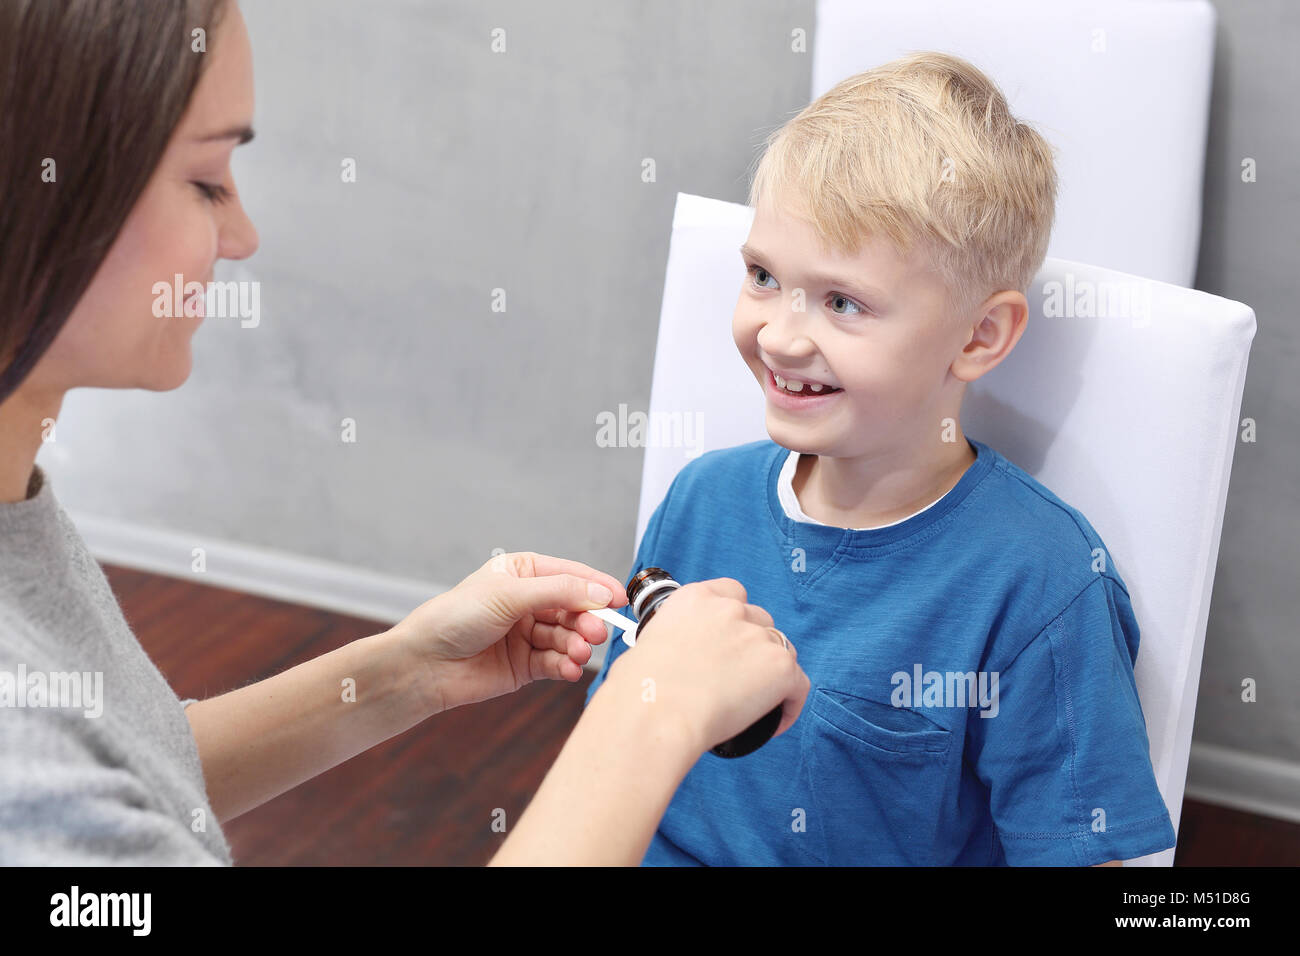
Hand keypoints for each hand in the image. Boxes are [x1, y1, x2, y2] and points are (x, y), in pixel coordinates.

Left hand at [391, 551, 627, 713]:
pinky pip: (556, 662)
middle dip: (587, 621)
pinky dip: (566, 665)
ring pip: (568, 637)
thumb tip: (603, 592)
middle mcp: (529, 601)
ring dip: (577, 646)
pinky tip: (570, 669)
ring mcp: (528, 634)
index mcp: (524, 573)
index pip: (571, 575)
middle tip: (595, 634)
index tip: (621, 600)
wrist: (424, 663)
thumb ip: (560, 592)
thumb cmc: (455, 618)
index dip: (597, 587)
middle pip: (574, 609)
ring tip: (579, 654)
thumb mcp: (510, 595)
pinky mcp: (526, 665)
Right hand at [597, 577, 808, 756]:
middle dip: (753, 646)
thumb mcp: (648, 645)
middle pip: (760, 621)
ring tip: (754, 703)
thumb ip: (674, 640)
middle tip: (738, 678)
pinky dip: (790, 705)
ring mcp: (758, 636)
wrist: (654, 713)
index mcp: (695, 598)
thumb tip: (680, 663)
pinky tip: (773, 723)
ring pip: (781, 650)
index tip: (730, 640)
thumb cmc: (639, 691)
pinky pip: (799, 686)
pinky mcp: (780, 667)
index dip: (736, 619)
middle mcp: (730, 609)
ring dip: (771, 673)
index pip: (732, 593)